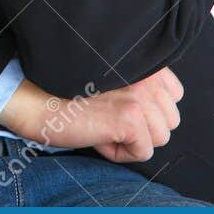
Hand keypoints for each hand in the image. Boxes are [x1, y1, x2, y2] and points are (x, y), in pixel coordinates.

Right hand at [0, 67, 184, 162]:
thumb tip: (160, 112)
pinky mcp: (131, 117)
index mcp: (143, 62)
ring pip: (160, 137)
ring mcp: (140, 95)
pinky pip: (143, 152)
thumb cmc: (69, 94)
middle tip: (107, 117)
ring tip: (102, 125)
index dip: (149, 109)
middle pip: (170, 120)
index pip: (175, 94)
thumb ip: (140, 85)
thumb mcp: (112, 80)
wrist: (39, 101)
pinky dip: (119, 152)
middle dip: (141, 128)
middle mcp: (146, 75)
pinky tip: (98, 135)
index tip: (118, 106)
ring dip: (130, 140)